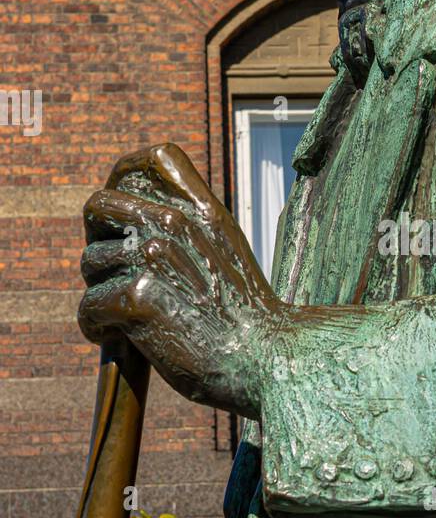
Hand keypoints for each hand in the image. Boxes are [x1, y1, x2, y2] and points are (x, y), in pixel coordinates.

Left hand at [78, 143, 284, 416]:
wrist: (266, 359)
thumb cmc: (246, 317)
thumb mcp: (230, 252)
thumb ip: (193, 228)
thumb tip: (140, 228)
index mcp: (203, 210)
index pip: (156, 158)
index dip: (125, 176)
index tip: (122, 211)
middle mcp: (177, 223)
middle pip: (99, 205)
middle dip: (99, 240)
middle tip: (114, 272)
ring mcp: (155, 257)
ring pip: (90, 262)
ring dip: (100, 291)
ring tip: (126, 317)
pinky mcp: (137, 297)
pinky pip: (88, 305)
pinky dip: (96, 327)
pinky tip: (116, 337)